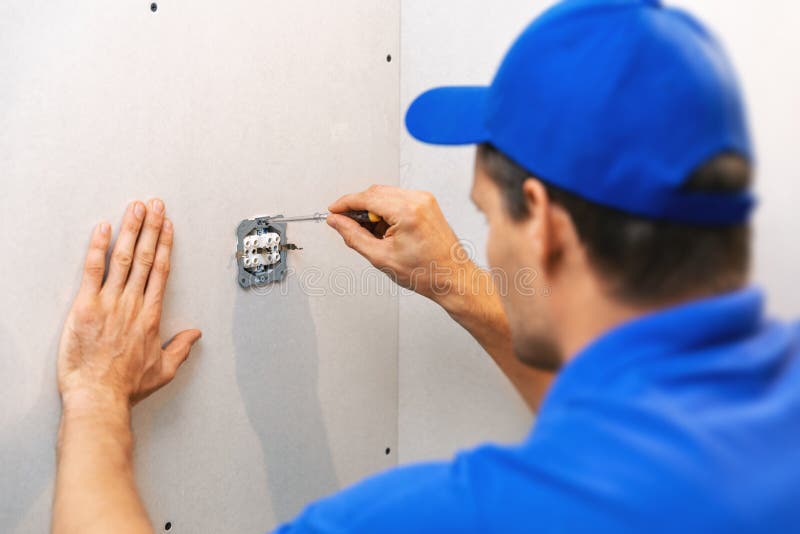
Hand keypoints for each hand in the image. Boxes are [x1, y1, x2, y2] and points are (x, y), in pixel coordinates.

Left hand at [57, 199, 200, 412]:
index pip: (161, 271)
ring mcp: (110, 303)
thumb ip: (181, 349)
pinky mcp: (86, 306)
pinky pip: (93, 270)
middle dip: (152, 228)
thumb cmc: (126, 386)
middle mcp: (133, 304)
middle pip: (147, 257)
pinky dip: (98, 248)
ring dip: (131, 230)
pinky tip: (102, 229)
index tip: (168, 227)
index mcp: (151, 316)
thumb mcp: (163, 370)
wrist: (99, 397)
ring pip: (124, 258)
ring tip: (136, 208)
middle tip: (155, 206)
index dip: (165, 245)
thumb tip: (195, 335)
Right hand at [327, 185, 470, 302]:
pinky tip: (387, 231)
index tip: (333, 211)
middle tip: (349, 226)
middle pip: (375, 192)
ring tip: (374, 236)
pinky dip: (387, 211)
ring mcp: (425, 200)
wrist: (453, 278)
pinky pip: (398, 199)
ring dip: (373, 210)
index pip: (366, 197)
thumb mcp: (381, 257)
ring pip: (386, 194)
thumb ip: (354, 236)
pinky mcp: (427, 203)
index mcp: (407, 211)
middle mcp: (418, 200)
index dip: (345, 204)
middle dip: (358, 208)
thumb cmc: (427, 272)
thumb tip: (337, 222)